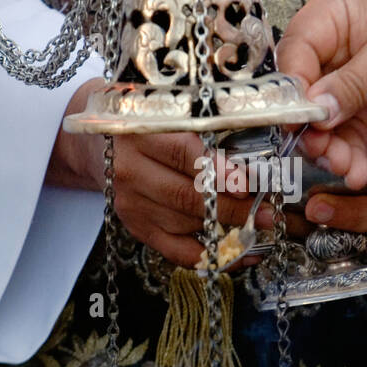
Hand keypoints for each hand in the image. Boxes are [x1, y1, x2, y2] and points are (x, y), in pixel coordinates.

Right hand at [49, 82, 253, 265]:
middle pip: (187, 196)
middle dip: (234, 207)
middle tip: (269, 212)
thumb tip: (256, 155)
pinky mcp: (135, 226)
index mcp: (139, 131)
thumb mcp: (168, 110)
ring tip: (261, 225)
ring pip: (186, 223)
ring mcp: (130, 203)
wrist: (98, 141)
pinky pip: (176, 251)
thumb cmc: (145, 121)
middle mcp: (129, 169)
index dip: (219, 172)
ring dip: (227, 228)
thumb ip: (205, 125)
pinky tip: (237, 254)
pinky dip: (210, 256)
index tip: (250, 183)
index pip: (184, 155)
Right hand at [277, 0, 366, 187]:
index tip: (300, 121)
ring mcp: (349, 78)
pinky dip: (347, 155)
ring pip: (321, 119)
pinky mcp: (365, 109)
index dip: (293, 88)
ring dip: (328, 148)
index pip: (297, 48)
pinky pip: (344, 136)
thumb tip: (311, 112)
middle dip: (312, 125)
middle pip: (302, 89)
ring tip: (346, 168)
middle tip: (325, 153)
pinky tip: (356, 171)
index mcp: (336, 8)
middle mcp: (335, 43)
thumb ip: (352, 86)